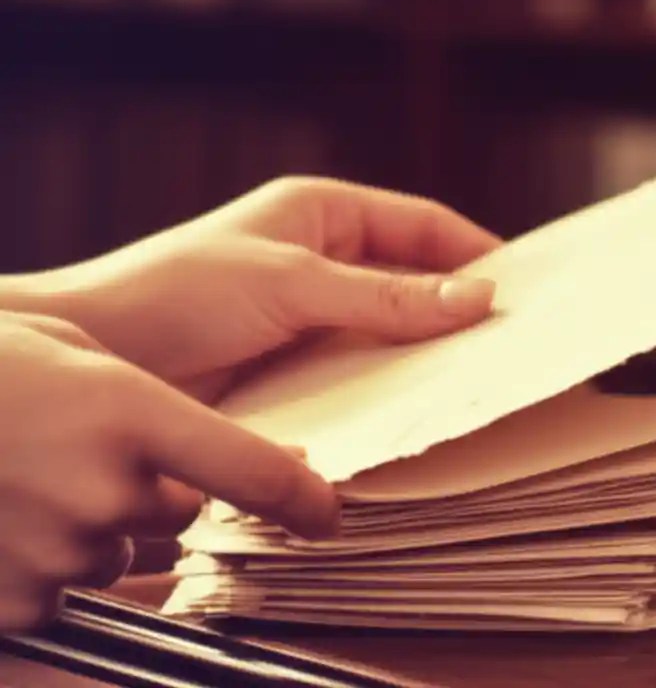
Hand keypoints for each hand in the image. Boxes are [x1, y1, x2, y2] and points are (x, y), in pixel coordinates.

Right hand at [0, 310, 337, 629]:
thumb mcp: (75, 351)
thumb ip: (156, 407)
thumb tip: (240, 458)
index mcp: (128, 412)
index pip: (255, 475)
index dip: (302, 502)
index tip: (326, 516)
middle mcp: (100, 488)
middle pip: (177, 513)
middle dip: (155, 489)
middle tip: (86, 450)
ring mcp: (50, 550)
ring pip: (114, 549)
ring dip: (92, 524)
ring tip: (27, 475)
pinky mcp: (10, 602)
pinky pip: (58, 591)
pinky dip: (39, 562)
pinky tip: (0, 514)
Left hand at [5, 176, 500, 401]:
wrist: (96, 358)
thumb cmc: (176, 292)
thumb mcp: (291, 282)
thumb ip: (386, 295)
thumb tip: (480, 298)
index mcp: (324, 215)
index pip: (424, 226)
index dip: (477, 253)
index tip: (526, 288)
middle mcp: (324, 265)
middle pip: (416, 285)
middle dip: (461, 314)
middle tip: (518, 346)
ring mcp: (312, 322)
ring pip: (393, 339)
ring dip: (429, 362)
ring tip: (482, 387)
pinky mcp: (298, 374)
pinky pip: (362, 382)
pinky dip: (392, 397)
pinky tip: (421, 417)